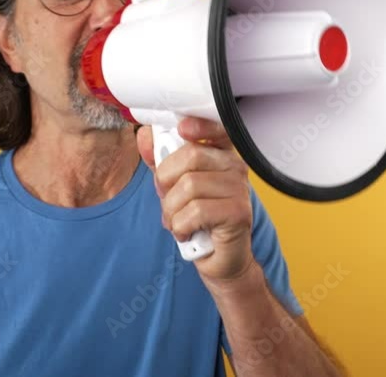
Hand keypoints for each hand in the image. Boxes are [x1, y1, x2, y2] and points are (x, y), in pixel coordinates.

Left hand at [136, 117, 254, 284]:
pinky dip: (181, 225)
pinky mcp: (238, 213)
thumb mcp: (173, 188)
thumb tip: (146, 136)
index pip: (214, 129)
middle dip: (166, 181)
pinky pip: (196, 211)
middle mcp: (234, 168)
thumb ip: (160, 161)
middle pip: (191, 156)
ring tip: (178, 221)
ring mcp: (239, 190)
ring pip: (189, 186)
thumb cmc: (198, 221)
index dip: (199, 125)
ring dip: (172, 210)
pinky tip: (186, 232)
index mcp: (220, 156)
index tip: (182, 129)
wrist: (219, 259)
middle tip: (167, 200)